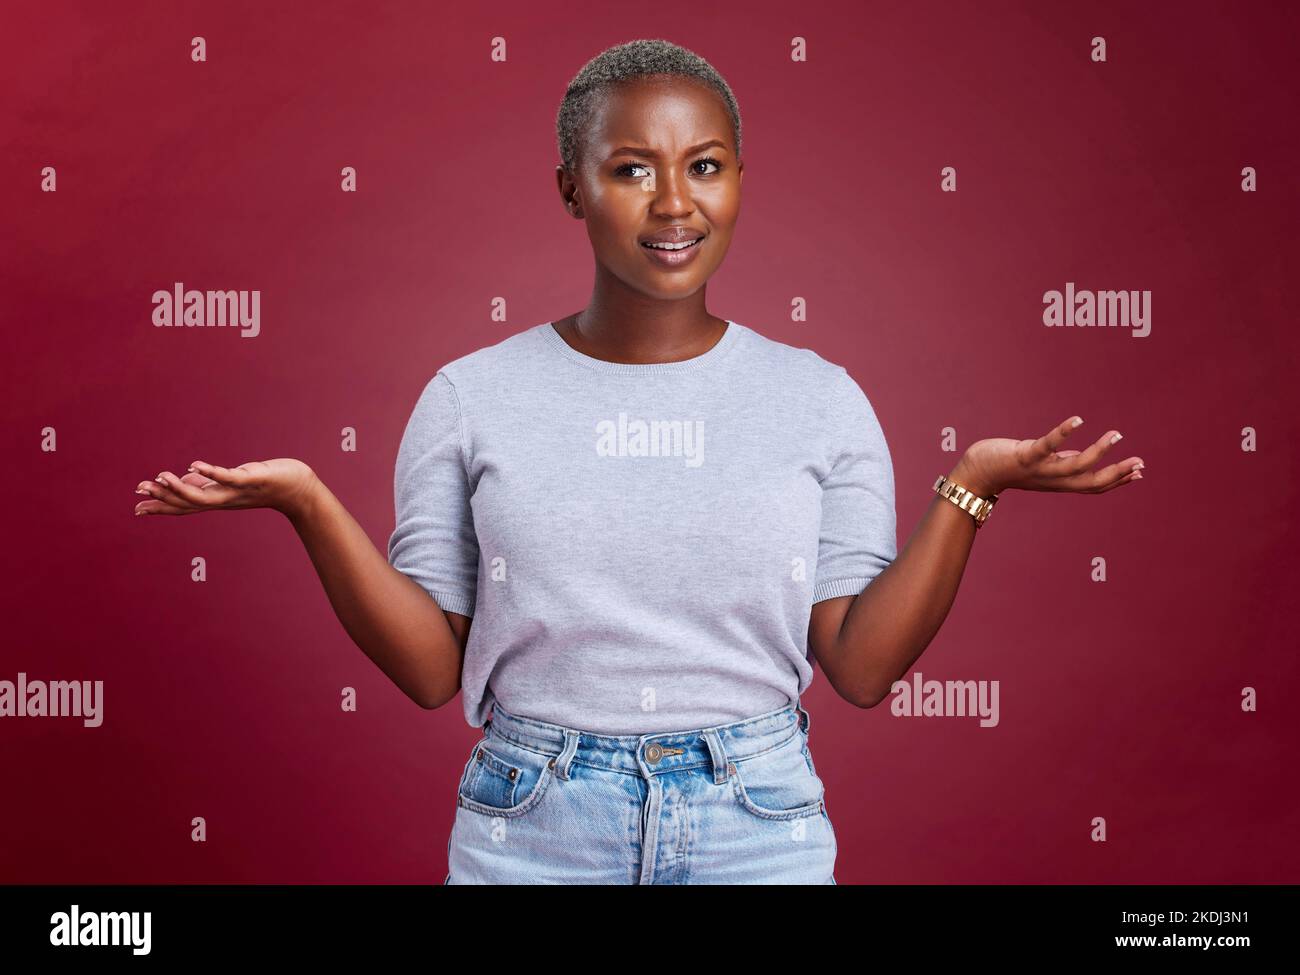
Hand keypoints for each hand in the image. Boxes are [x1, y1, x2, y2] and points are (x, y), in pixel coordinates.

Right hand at [133, 458, 319, 518]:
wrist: (298, 490)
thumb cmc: (263, 483)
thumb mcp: (231, 483)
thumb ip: (207, 483)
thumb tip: (184, 480)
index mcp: (217, 500)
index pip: (184, 506)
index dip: (162, 507)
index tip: (137, 508)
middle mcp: (224, 500)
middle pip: (188, 504)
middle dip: (164, 498)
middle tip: (140, 489)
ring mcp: (237, 492)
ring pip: (203, 496)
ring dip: (180, 488)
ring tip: (160, 477)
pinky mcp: (251, 480)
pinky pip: (228, 478)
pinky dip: (210, 473)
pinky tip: (194, 465)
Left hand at [950, 416, 1143, 496]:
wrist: (977, 473)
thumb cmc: (1011, 466)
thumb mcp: (1044, 467)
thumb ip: (1064, 463)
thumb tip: (1085, 458)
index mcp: (1059, 482)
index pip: (1094, 485)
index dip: (1117, 481)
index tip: (1139, 471)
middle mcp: (1053, 480)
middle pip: (1091, 482)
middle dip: (1117, 473)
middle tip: (1139, 462)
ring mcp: (1040, 469)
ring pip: (1076, 465)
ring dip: (1099, 451)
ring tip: (1116, 434)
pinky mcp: (1025, 455)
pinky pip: (1048, 444)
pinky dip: (1064, 433)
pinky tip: (1079, 420)